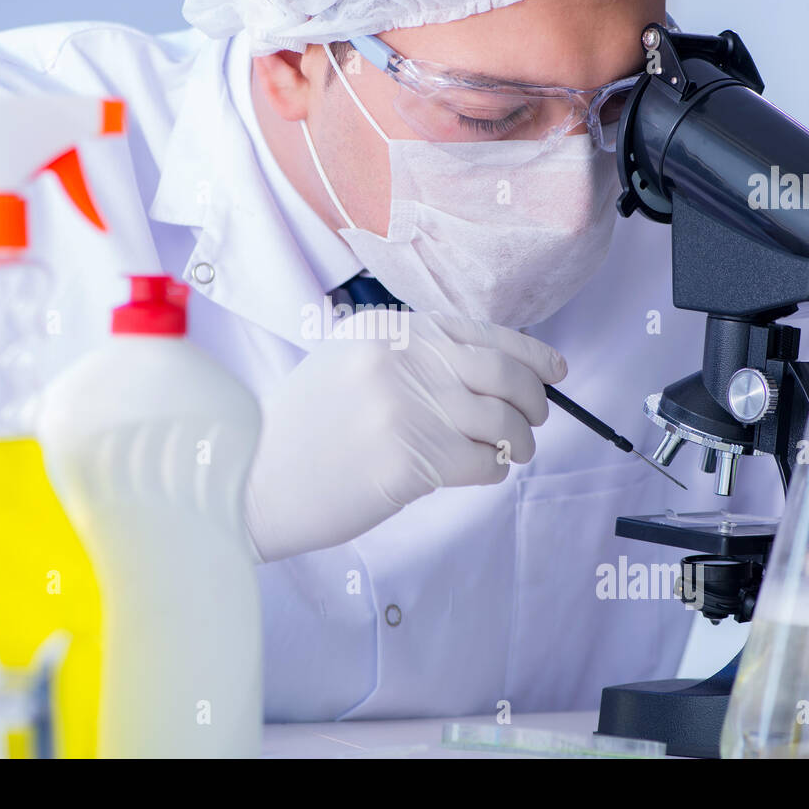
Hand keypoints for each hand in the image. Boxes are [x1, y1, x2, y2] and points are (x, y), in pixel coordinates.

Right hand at [244, 309, 566, 561]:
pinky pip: (482, 463)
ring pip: (501, 421)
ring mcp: (406, 409)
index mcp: (386, 330)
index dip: (529, 353)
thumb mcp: (348, 364)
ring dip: (518, 441)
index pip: (480, 332)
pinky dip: (493, 470)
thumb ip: (412, 358)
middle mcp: (400, 360)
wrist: (253, 478)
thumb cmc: (303, 430)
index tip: (555, 370)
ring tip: (508, 452)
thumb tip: (493, 372)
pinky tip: (478, 472)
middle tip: (535, 419)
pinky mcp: (410, 460)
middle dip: (533, 398)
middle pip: (501, 372)